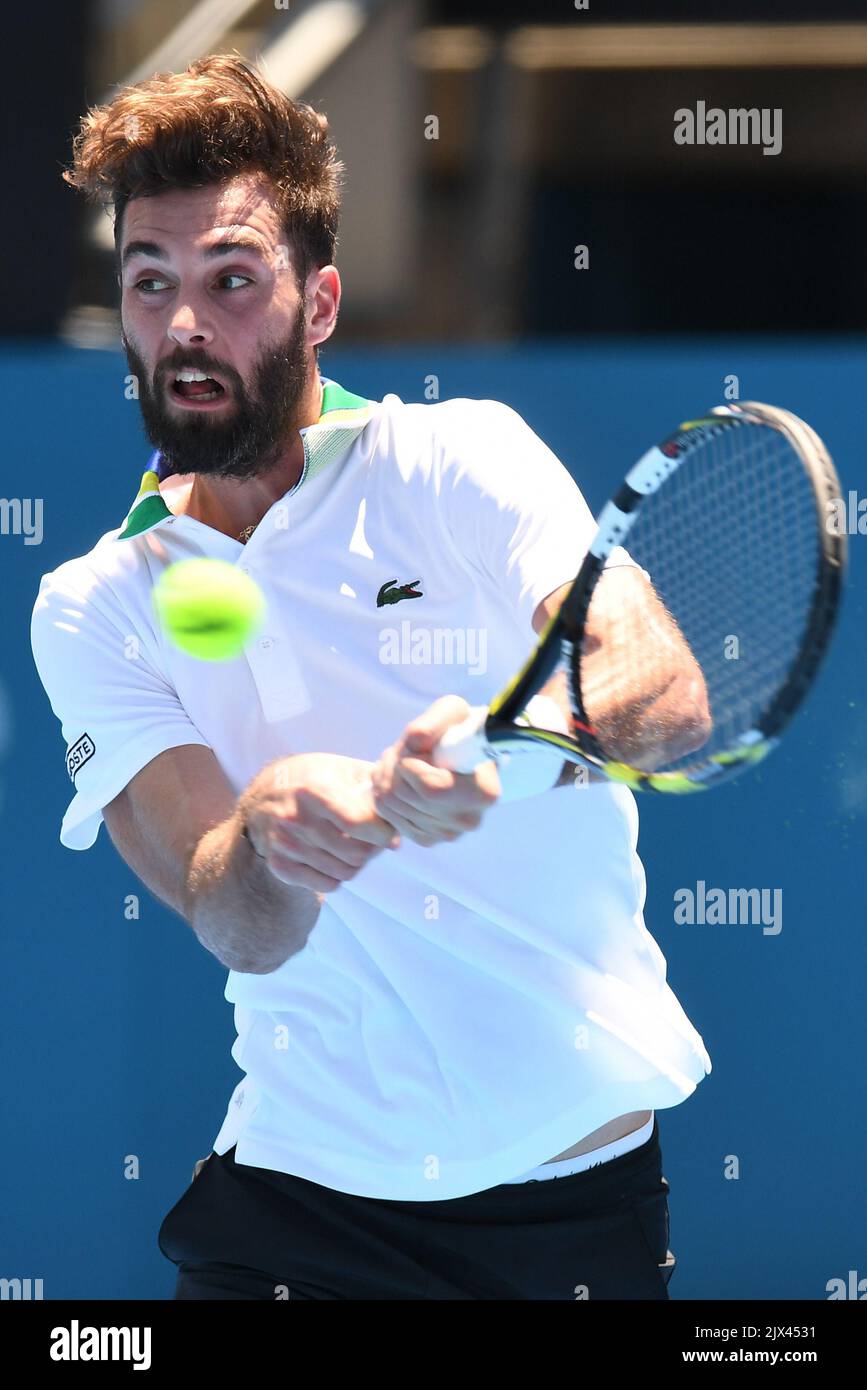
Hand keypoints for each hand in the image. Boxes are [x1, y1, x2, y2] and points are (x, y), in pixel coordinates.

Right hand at [240, 753, 399, 892]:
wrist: (263, 795)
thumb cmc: (312, 779)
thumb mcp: (341, 770)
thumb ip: (375, 793)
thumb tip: (397, 835)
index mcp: (312, 792)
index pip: (358, 824)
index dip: (383, 832)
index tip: (388, 830)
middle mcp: (295, 820)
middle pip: (355, 854)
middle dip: (374, 850)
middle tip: (375, 840)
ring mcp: (284, 845)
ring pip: (344, 873)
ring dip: (358, 863)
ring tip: (357, 846)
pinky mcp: (279, 865)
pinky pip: (326, 885)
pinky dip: (339, 876)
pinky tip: (337, 858)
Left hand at [369, 695, 500, 846]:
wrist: (464, 753)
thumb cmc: (460, 730)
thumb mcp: (453, 712)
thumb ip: (435, 721)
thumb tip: (415, 742)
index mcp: (482, 793)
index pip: (430, 789)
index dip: (409, 764)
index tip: (413, 746)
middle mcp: (467, 820)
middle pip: (403, 796)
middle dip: (392, 766)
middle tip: (400, 750)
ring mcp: (447, 834)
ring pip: (390, 806)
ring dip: (384, 777)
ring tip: (398, 761)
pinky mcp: (428, 839)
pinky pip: (388, 818)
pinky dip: (384, 795)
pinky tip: (398, 780)